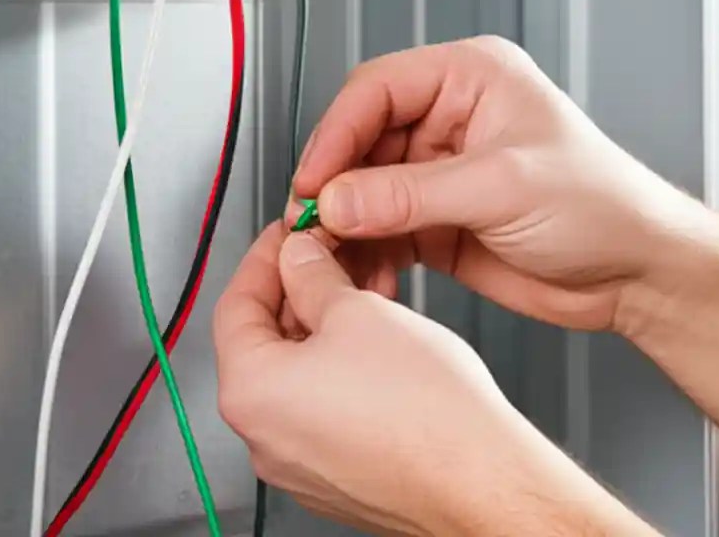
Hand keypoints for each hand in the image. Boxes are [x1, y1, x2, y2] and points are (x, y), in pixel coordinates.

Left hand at [214, 223, 653, 534]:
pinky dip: (341, 373)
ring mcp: (298, 463)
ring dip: (325, 331)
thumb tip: (298, 256)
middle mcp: (263, 436)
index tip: (289, 236)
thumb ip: (312, 274)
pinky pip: (323, 412)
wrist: (483, 483)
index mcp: (250, 392)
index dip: (265, 258)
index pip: (235, 304)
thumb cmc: (427, 414)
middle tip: (331, 260)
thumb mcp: (359, 310)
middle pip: (264, 342)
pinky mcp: (335, 477)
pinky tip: (379, 349)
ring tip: (367, 299)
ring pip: (298, 377)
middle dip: (300, 293)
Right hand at [289, 36, 706, 332]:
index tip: (315, 180)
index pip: (376, 90)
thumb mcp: (502, 187)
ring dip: (345, 227)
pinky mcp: (435, 221)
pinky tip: (366, 274)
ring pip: (362, 191)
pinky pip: (379, 231)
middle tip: (313, 223)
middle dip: (334, 187)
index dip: (337, 134)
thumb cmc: (605, 206)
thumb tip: (337, 200)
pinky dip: (365, 255)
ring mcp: (439, 173)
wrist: (638, 275)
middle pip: (360, 142)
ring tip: (333, 256)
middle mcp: (449, 120)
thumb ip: (410, 194)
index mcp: (470, 79)